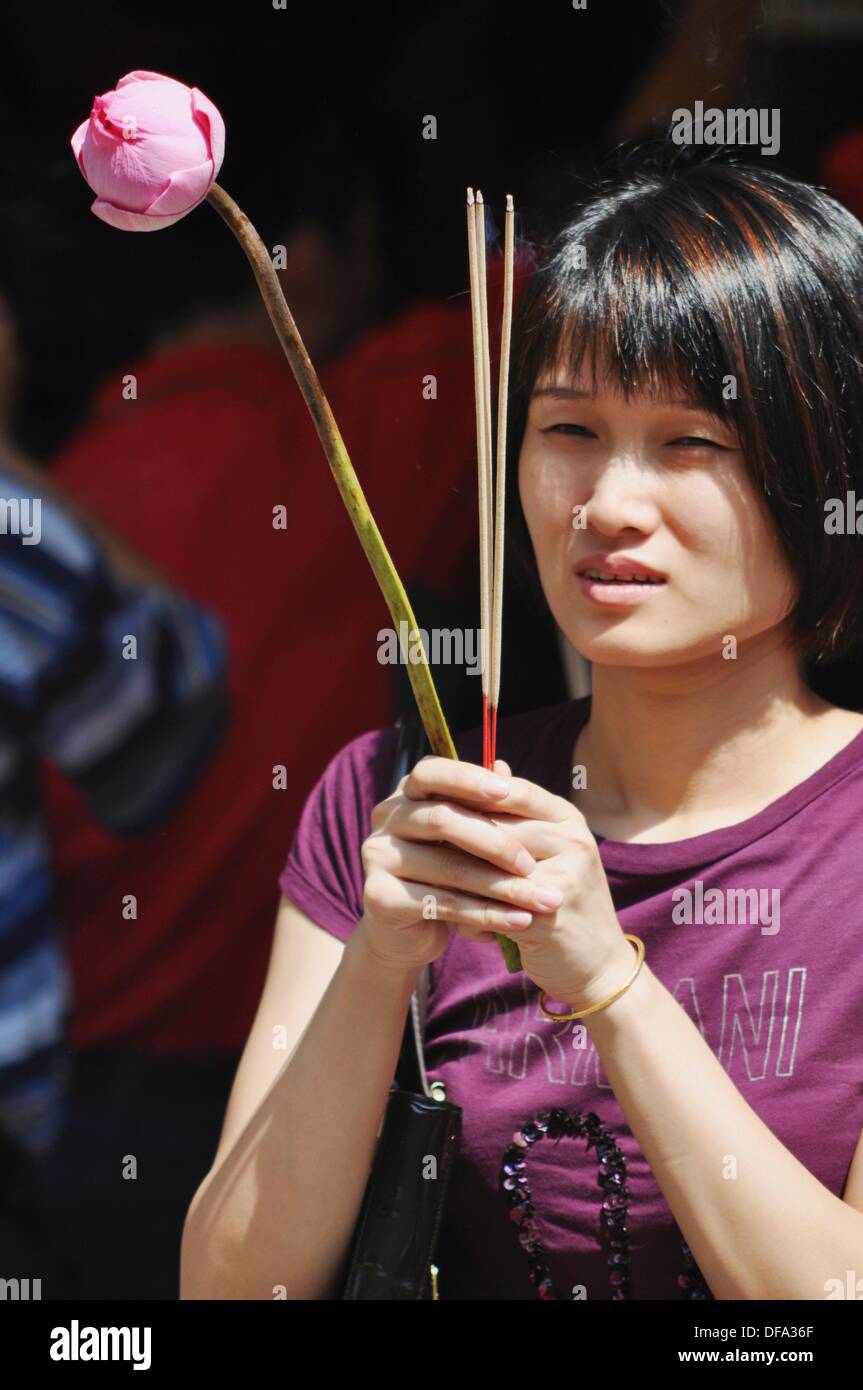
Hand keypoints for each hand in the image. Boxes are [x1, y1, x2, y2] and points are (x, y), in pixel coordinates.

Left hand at [360, 753, 633, 1009]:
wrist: (598, 965)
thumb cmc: (563, 899)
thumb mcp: (550, 849)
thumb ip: (520, 812)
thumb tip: (491, 763)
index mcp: (568, 819)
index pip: (512, 791)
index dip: (469, 794)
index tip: (430, 802)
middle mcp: (572, 841)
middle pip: (495, 826)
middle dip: (454, 837)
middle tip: (417, 843)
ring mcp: (563, 878)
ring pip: (488, 869)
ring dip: (457, 879)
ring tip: (428, 881)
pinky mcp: (549, 917)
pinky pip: (492, 910)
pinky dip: (470, 919)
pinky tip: (457, 926)